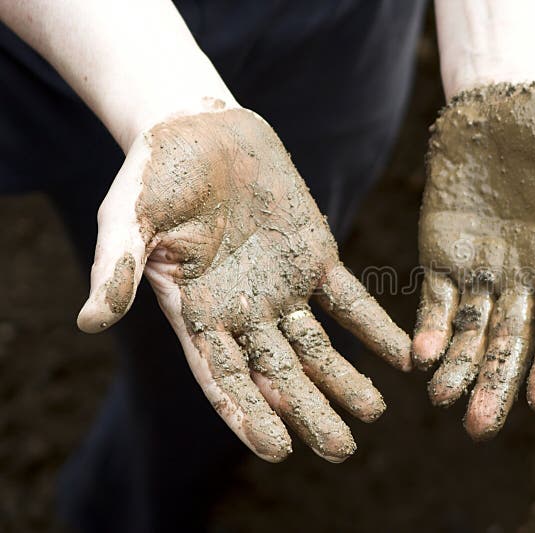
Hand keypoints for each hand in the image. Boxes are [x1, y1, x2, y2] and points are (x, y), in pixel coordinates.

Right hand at [77, 100, 410, 462]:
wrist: (201, 127)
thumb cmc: (154, 172)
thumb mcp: (128, 216)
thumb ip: (115, 266)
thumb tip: (87, 321)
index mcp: (198, 312)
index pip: (226, 376)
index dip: (249, 412)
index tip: (278, 448)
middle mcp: (244, 311)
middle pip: (280, 373)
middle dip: (308, 410)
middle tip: (340, 449)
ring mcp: (283, 286)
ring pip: (318, 345)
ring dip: (346, 378)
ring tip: (374, 410)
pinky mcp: (316, 256)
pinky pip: (349, 299)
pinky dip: (374, 326)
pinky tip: (401, 354)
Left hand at [412, 82, 534, 439]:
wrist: (497, 105)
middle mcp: (524, 277)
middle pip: (513, 340)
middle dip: (497, 381)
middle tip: (480, 426)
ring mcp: (482, 271)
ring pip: (471, 331)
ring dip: (458, 367)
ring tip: (443, 401)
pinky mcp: (443, 257)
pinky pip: (436, 302)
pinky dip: (429, 330)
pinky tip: (419, 358)